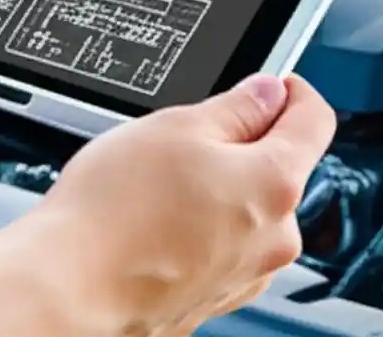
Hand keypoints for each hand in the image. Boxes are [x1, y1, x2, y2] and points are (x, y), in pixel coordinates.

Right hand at [20, 73, 335, 335]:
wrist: (65, 296)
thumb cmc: (112, 217)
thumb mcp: (176, 127)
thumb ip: (237, 106)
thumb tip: (267, 94)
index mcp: (277, 184)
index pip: (316, 120)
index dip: (293, 92)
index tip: (273, 85)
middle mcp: (275, 237)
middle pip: (282, 168)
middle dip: (247, 144)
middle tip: (192, 136)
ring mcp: (246, 274)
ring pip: (249, 211)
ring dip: (222, 190)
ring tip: (160, 187)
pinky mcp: (215, 298)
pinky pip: (223, 247)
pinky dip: (202, 229)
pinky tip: (155, 224)